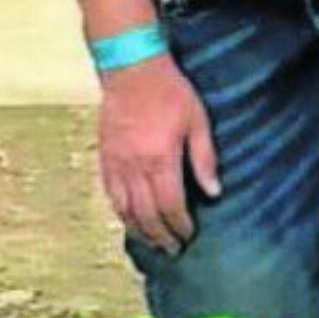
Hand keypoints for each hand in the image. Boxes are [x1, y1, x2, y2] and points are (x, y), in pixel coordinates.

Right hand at [96, 53, 218, 254]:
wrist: (131, 68)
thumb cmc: (169, 91)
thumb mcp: (197, 120)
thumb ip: (204, 158)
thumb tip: (214, 192)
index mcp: (160, 159)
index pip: (170, 206)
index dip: (180, 226)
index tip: (189, 235)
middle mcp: (135, 167)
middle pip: (146, 215)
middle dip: (160, 236)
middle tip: (172, 249)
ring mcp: (116, 164)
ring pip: (124, 209)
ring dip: (139, 230)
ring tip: (152, 241)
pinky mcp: (104, 157)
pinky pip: (110, 194)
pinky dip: (120, 212)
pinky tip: (129, 219)